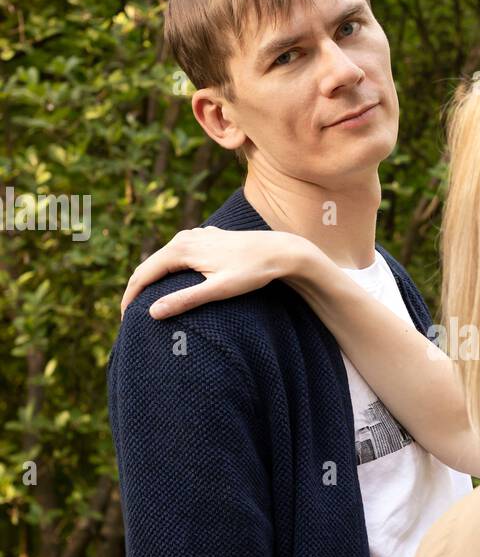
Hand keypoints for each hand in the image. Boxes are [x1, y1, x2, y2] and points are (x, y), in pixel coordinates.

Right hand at [120, 226, 314, 319]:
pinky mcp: (206, 239)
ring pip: (164, 260)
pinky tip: (171, 285)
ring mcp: (195, 236)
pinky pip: (178, 257)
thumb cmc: (252, 272)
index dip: (130, 297)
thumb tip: (152, 312)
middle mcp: (184, 238)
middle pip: (150, 265)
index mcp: (181, 249)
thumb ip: (186, 300)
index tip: (123, 319)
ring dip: (152, 280)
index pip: (144, 274)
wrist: (280, 250)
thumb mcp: (219, 290)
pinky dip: (169, 272)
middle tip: (127, 316)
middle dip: (137, 290)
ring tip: (145, 303)